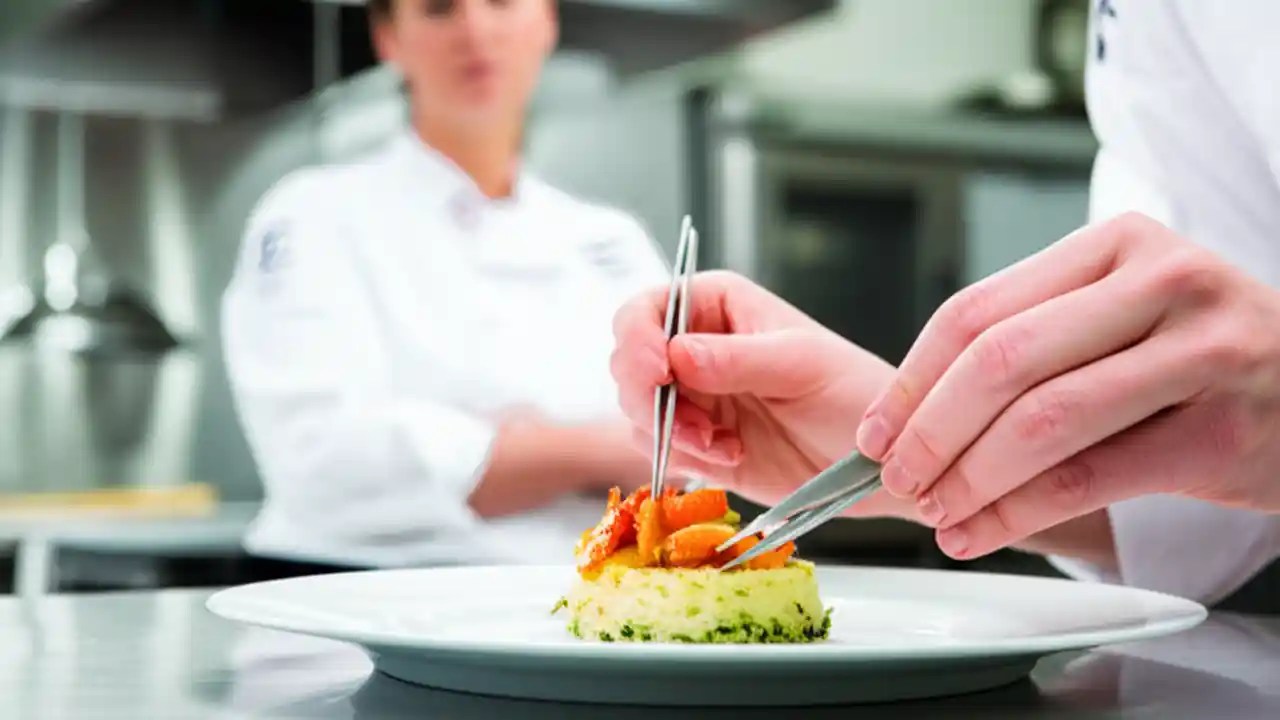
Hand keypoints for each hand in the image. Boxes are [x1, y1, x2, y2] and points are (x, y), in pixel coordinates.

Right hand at [610, 271, 900, 509]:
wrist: (876, 458)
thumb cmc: (852, 392)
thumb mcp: (800, 366)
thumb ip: (737, 359)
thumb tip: (677, 354)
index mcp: (715, 305)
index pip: (646, 308)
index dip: (638, 337)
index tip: (656, 371)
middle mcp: (694, 346)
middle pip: (627, 361)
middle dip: (648, 397)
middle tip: (694, 426)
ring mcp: (691, 395)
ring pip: (636, 409)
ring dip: (670, 432)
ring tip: (724, 445)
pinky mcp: (696, 441)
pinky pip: (658, 447)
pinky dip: (683, 456)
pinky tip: (730, 455)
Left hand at [858, 212, 1279, 560]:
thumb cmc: (1198, 355)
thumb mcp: (1123, 314)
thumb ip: (1035, 340)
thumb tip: (909, 416)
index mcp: (1114, 245)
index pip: (977, 310)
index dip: (911, 379)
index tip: (874, 432)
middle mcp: (1160, 281)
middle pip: (999, 360)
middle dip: (928, 432)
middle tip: (894, 478)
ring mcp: (1201, 351)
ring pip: (1041, 422)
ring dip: (967, 479)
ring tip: (933, 513)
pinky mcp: (1223, 429)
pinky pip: (1089, 477)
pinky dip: (1017, 514)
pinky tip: (981, 533)